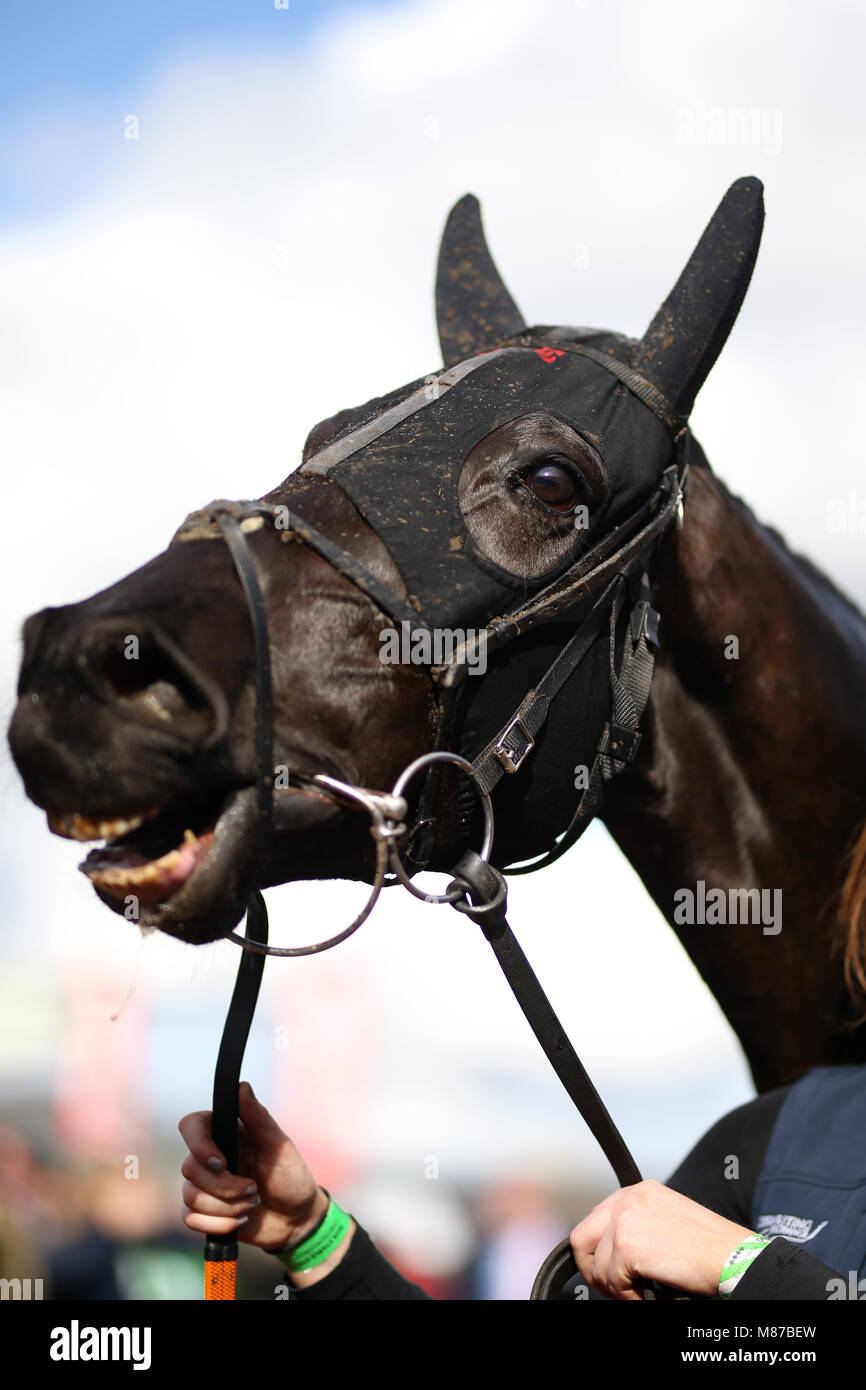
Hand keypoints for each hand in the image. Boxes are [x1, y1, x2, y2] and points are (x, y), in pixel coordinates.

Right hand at [179, 1082, 334, 1257]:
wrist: (296, 1218)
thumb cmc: (291, 1176)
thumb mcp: (280, 1145)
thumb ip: (258, 1117)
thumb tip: (241, 1086)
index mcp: (225, 1133)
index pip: (190, 1126)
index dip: (198, 1145)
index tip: (222, 1163)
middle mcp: (209, 1156)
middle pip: (189, 1168)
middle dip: (224, 1187)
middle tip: (254, 1189)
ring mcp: (204, 1185)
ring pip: (191, 1197)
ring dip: (226, 1207)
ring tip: (252, 1203)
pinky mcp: (204, 1212)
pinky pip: (190, 1219)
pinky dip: (218, 1225)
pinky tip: (240, 1221)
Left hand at [569, 1179, 755, 1299]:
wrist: (733, 1258)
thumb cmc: (710, 1249)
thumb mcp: (667, 1223)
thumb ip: (638, 1226)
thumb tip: (611, 1253)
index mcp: (639, 1192)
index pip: (596, 1221)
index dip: (598, 1253)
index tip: (609, 1274)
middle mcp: (629, 1199)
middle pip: (583, 1238)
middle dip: (593, 1270)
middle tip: (615, 1290)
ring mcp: (626, 1219)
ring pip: (595, 1265)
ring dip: (613, 1288)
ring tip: (637, 1295)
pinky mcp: (628, 1244)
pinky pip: (611, 1281)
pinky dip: (626, 1297)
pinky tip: (646, 1298)